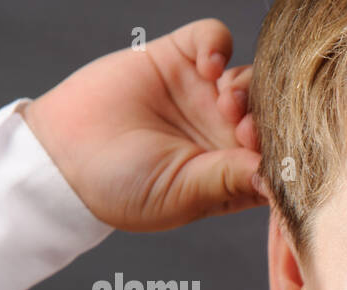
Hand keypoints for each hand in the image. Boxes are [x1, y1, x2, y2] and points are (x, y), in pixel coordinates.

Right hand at [21, 18, 264, 231]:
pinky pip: (214, 38)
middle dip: (271, 120)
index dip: (284, 154)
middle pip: (274, 114)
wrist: (62, 157)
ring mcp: (204, 93)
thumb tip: (277, 177)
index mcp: (234, 171)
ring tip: (224, 104)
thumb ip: (229, 179)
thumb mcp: (183, 194)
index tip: (269, 159)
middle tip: (245, 131)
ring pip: (251, 77)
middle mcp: (226, 132)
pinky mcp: (177, 58)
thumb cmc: (123, 189)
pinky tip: (208, 66)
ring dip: (248, 87)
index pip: (280, 157)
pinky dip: (218, 44)